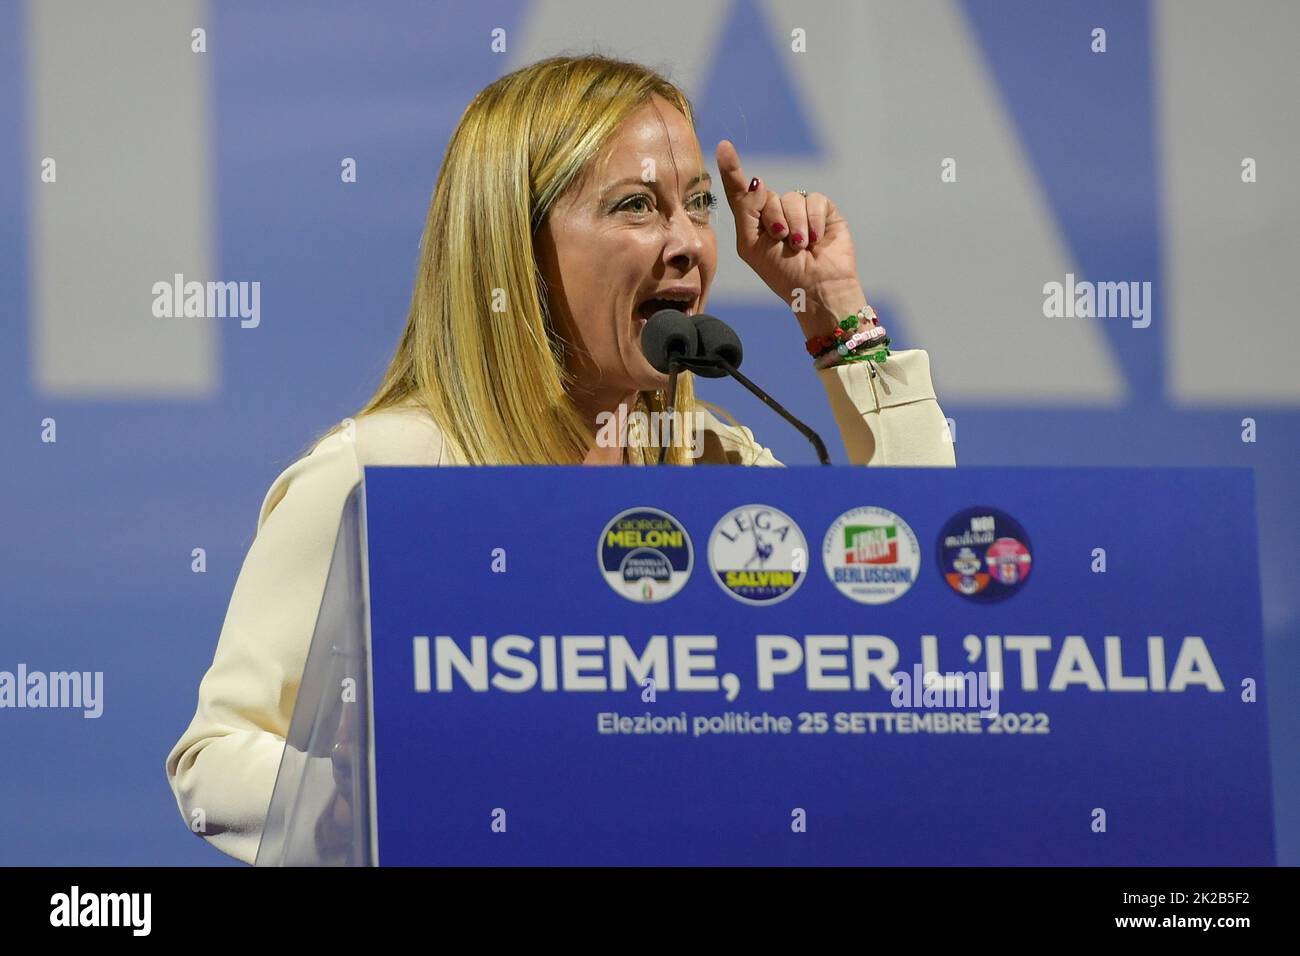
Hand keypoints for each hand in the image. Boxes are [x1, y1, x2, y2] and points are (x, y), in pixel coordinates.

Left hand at [716, 139, 867, 338]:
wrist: (815, 289)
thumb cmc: (781, 274)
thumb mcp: (753, 245)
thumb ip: (747, 211)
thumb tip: (755, 180)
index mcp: (754, 221)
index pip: (740, 191)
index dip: (732, 169)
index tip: (724, 147)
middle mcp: (776, 211)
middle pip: (766, 194)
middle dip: (773, 219)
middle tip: (781, 243)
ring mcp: (800, 209)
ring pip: (790, 198)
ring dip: (794, 226)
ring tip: (800, 247)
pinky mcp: (823, 210)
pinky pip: (814, 200)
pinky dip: (813, 223)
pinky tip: (815, 240)